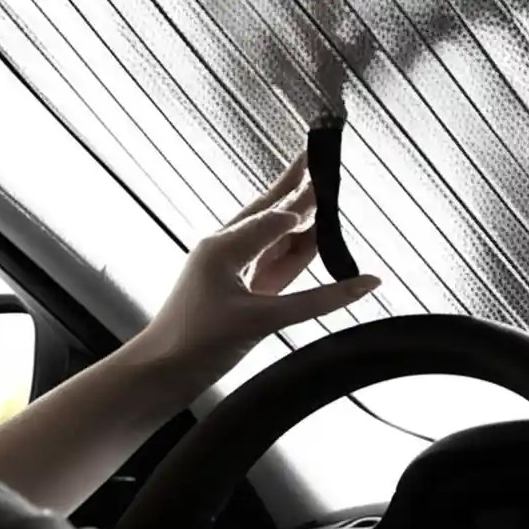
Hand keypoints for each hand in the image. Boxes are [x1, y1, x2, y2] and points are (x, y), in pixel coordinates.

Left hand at [136, 153, 380, 386]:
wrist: (161, 372)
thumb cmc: (200, 342)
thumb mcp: (264, 318)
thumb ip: (320, 300)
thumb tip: (366, 282)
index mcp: (226, 246)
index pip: (277, 217)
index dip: (305, 200)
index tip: (328, 175)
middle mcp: (227, 248)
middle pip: (270, 210)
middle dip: (294, 185)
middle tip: (315, 155)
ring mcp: (232, 267)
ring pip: (273, 234)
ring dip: (296, 212)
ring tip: (317, 186)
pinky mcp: (239, 288)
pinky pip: (272, 260)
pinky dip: (293, 247)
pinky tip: (308, 234)